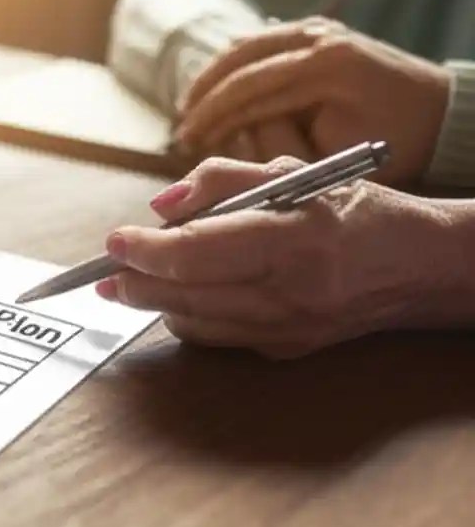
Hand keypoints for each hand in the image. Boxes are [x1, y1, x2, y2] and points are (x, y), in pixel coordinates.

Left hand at [97, 157, 474, 358]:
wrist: (422, 267)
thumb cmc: (358, 210)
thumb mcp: (295, 174)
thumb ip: (220, 180)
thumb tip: (160, 206)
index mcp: (294, 239)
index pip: (196, 252)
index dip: (144, 251)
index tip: (114, 242)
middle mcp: (289, 293)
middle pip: (183, 296)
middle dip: (134, 283)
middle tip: (104, 272)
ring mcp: (287, 330)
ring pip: (192, 322)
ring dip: (155, 301)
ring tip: (136, 278)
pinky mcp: (285, 352)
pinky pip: (215, 336)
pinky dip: (188, 315)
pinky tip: (182, 294)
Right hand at [175, 17, 452, 183]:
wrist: (440, 111)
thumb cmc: (394, 143)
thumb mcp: (338, 155)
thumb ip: (284, 147)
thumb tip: (232, 143)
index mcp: (325, 68)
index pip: (248, 90)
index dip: (212, 118)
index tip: (187, 143)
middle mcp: (318, 39)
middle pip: (239, 62)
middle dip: (204, 98)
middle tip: (181, 128)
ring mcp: (317, 29)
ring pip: (244, 45)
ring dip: (211, 77)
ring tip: (188, 108)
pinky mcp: (317, 30)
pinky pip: (259, 41)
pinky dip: (230, 64)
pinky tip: (213, 88)